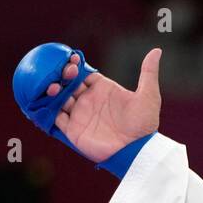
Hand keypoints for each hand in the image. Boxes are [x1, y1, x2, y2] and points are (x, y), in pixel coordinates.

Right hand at [46, 48, 161, 161]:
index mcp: (103, 90)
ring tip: (55, 87)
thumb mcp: (149, 96)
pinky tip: (46, 99)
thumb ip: (148, 72)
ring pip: (58, 97)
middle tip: (66, 73)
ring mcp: (80, 114)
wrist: (137, 151)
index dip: (75, 65)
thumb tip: (157, 50)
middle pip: (68, 82)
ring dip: (52, 89)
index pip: (83, 73)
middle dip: (62, 75)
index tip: (72, 60)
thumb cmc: (144, 125)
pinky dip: (46, 107)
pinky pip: (53, 116)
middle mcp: (89, 100)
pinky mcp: (72, 129)